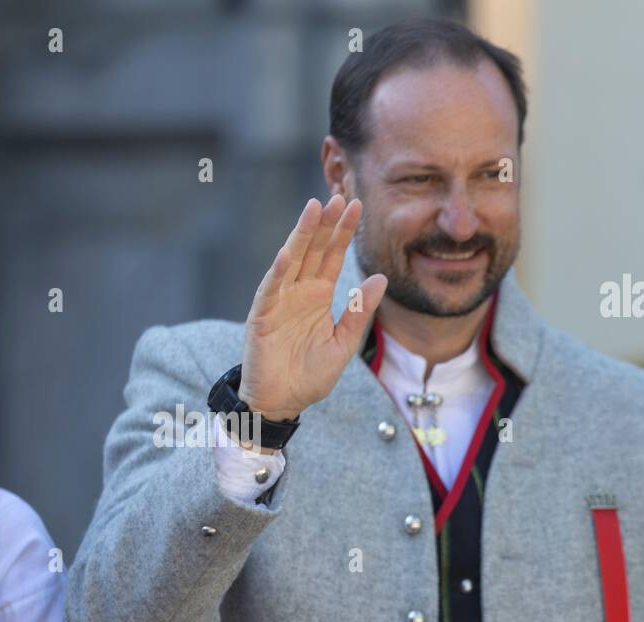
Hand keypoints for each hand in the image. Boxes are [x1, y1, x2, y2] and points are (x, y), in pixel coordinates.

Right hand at [238, 194, 387, 421]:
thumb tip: (380, 279)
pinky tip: (287, 253)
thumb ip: (359, 312)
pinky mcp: (262, 317)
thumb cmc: (310, 376)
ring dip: (302, 235)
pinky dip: (277, 273)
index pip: (332, 256)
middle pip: (313, 250)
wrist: (282, 402)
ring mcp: (279, 301)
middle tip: (338, 196)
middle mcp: (299, 292)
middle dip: (326, 224)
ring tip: (314, 209)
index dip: (343, 231)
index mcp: (319, 296)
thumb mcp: (343, 344)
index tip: (357, 205)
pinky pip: (270, 290)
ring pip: (292, 260)